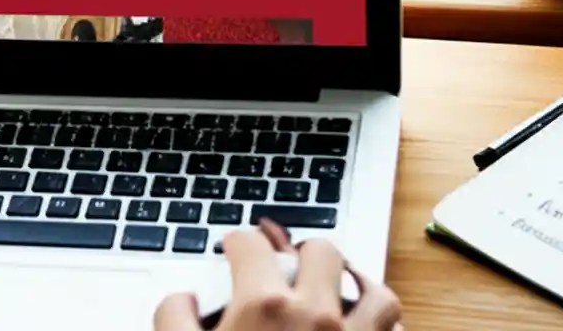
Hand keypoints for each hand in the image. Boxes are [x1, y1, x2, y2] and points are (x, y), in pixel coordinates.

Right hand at [155, 220, 402, 330]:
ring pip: (374, 290)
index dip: (235, 240)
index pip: (249, 246)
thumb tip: (182, 299)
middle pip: (320, 252)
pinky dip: (387, 325)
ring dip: (358, 282)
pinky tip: (372, 326)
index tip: (232, 245)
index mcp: (262, 306)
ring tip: (345, 282)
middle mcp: (314, 315)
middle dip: (301, 251)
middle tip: (287, 262)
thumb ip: (175, 320)